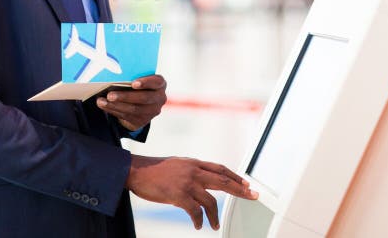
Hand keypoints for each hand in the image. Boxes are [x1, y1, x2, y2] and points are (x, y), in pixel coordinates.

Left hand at [96, 75, 166, 131]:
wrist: (138, 102)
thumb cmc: (135, 84)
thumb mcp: (137, 78)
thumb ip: (130, 75)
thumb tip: (111, 71)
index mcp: (160, 84)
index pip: (157, 82)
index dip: (146, 82)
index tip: (133, 83)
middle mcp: (159, 98)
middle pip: (144, 98)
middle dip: (125, 96)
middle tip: (110, 95)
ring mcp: (152, 111)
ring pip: (134, 109)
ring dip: (115, 105)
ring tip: (102, 101)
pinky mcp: (142, 121)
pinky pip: (126, 116)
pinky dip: (113, 110)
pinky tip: (104, 105)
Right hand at [125, 155, 258, 229]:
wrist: (135, 171)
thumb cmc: (153, 170)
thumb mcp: (176, 165)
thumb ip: (190, 171)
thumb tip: (201, 183)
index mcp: (192, 163)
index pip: (219, 168)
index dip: (235, 176)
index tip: (246, 184)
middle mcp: (192, 171)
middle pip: (223, 180)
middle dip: (240, 190)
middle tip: (253, 197)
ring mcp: (186, 182)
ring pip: (210, 200)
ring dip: (215, 215)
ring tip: (215, 225)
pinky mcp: (178, 195)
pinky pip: (195, 211)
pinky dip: (200, 220)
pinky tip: (199, 225)